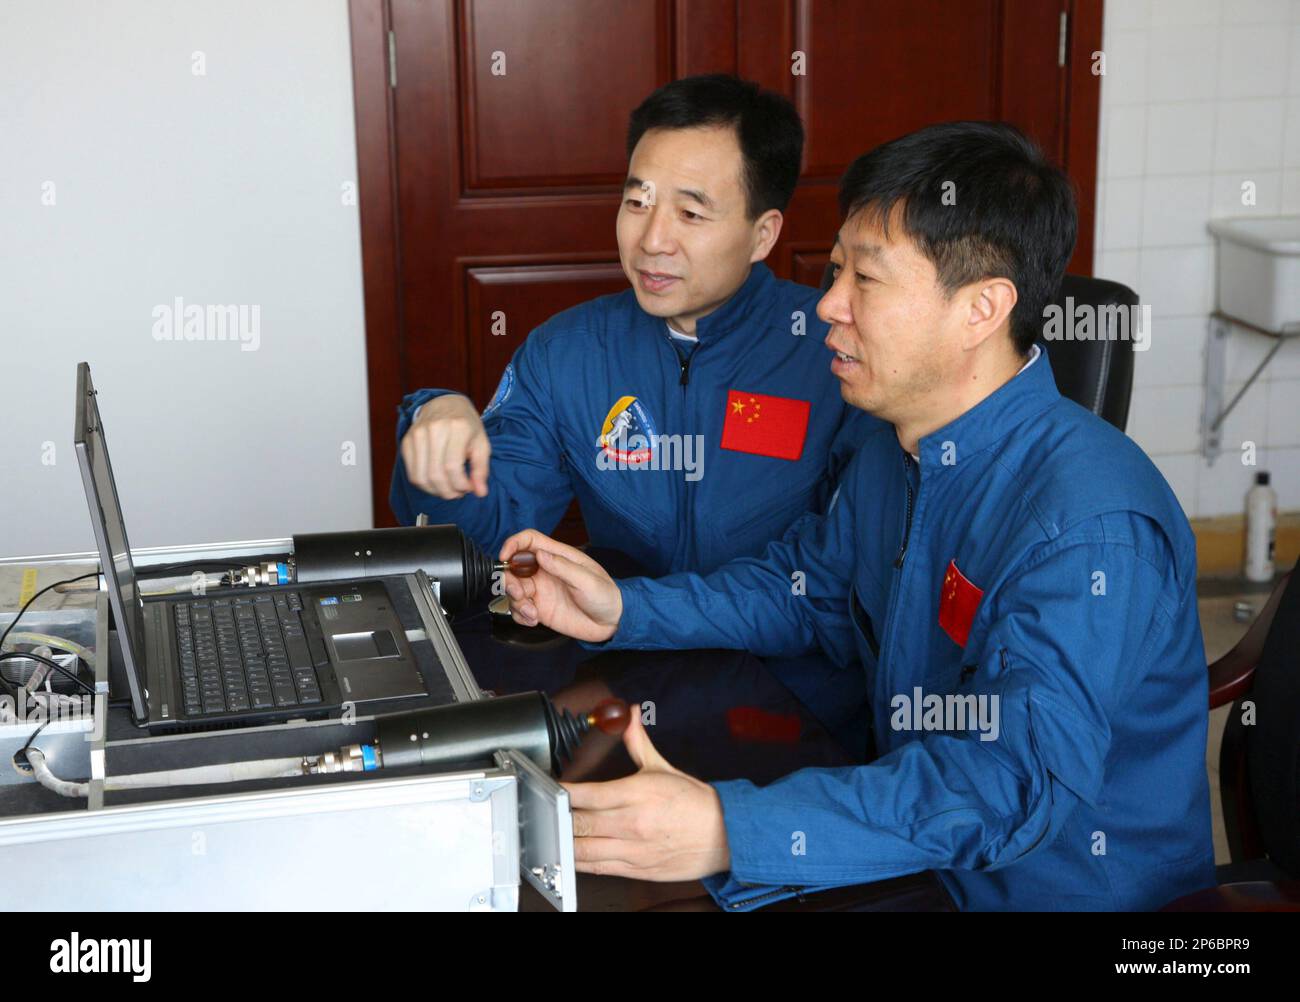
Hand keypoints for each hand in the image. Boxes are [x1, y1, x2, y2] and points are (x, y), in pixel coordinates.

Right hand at [399, 394, 490, 498]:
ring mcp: (417, 434)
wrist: (444, 404)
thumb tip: (481, 493)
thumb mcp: (481, 444)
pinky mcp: (406, 441)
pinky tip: (436, 482)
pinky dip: (424, 485)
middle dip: (449, 492)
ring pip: (421, 478)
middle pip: (436, 475)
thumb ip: (481, 469)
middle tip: (458, 493)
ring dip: (436, 491)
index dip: (461, 485)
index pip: (453, 467)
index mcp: (457, 427)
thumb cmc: (466, 426)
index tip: (469, 488)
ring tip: (448, 489)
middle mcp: (434, 429)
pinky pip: (412, 474)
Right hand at [500, 530, 621, 642]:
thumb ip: (562, 567)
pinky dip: (520, 615)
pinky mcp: (539, 609)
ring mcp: (541, 591)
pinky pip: (518, 610)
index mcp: (558, 557)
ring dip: (516, 602)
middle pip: (514, 567)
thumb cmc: (605, 595)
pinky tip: (534, 620)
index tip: (505, 557)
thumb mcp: (586, 579)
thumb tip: (540, 554)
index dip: (513, 544)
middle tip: (519, 594)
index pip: (529, 541)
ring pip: (513, 590)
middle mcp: (545, 572)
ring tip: (532, 613)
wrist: (611, 623)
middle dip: (509, 580)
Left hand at [563, 711, 730, 881]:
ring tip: (553, 834)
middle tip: (546, 812)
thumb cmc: (695, 802)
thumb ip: (637, 741)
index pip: (587, 794)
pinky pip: (598, 869)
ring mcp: (633, 849)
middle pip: (580, 823)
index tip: (550, 788)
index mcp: (637, 794)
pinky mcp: (636, 869)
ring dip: (564, 843)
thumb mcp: (663, 767)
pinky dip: (580, 862)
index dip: (562, 792)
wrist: (724, 834)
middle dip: (559, 818)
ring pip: (584, 850)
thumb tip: (629, 713)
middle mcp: (632, 823)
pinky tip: (571, 855)